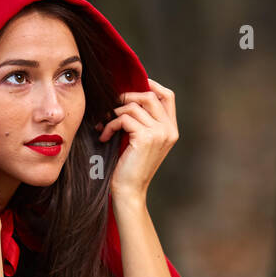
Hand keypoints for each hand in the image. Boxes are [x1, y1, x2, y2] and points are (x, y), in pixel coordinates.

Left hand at [98, 77, 178, 200]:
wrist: (129, 191)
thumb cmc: (130, 167)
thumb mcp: (141, 140)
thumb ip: (143, 120)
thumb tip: (128, 96)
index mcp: (171, 130)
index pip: (167, 96)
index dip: (152, 85)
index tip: (133, 87)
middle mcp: (169, 130)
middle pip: (149, 96)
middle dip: (126, 98)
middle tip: (110, 109)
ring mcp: (159, 133)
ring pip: (133, 106)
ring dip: (114, 114)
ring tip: (104, 126)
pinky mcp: (146, 137)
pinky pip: (123, 118)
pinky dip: (110, 125)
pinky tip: (104, 136)